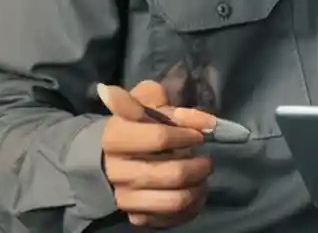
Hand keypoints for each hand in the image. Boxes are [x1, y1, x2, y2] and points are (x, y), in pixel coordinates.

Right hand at [96, 81, 217, 228]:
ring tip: (201, 175)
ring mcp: (125, 197)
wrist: (110, 156)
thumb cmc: (137, 123)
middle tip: (205, 159)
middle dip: (198, 166)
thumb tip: (207, 122)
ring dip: (198, 186)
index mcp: (115, 136)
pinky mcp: (137, 216)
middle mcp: (116, 170)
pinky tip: (193, 190)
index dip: (186, 135)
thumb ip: (177, 107)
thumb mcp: (150, 100)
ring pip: (176, 200)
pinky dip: (192, 205)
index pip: (159, 137)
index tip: (197, 135)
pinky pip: (173, 217)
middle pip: (173, 174)